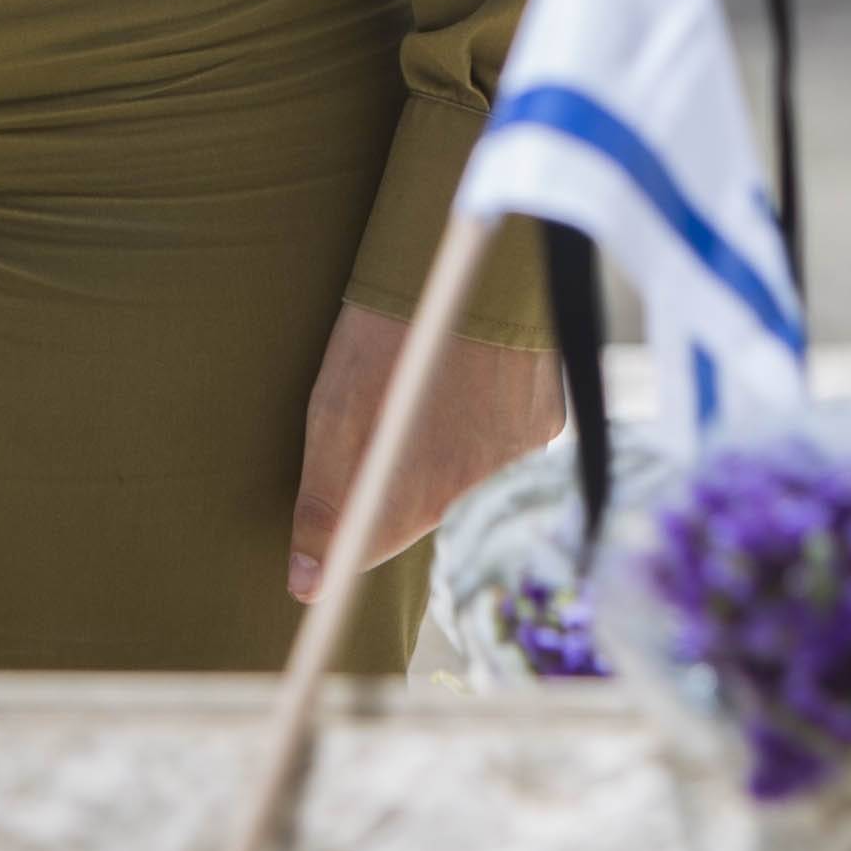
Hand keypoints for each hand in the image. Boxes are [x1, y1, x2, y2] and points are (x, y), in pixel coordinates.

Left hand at [285, 300, 566, 602]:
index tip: (330, 495)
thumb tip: (305, 582)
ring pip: (463, 476)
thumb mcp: (333, 415)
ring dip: (440, 449)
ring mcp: (517, 462)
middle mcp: (472, 497)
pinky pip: (506, 444)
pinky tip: (467, 379)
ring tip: (423, 387)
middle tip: (376, 413)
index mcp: (415, 504)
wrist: (474, 267)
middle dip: (392, 476)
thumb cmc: (390, 338)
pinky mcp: (545, 425)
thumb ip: (322, 506)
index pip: (366, 547)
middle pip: (416, 509)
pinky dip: (483, 423)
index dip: (341, 522)